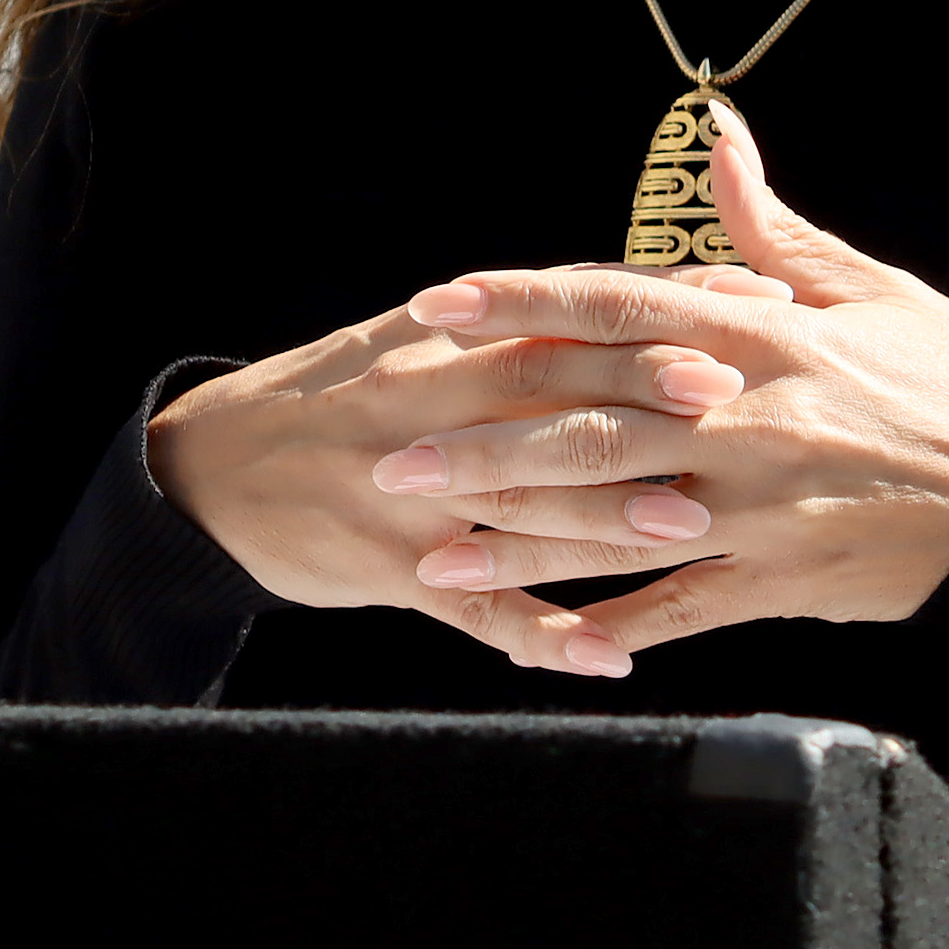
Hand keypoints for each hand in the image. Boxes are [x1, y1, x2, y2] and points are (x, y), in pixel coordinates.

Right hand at [147, 290, 747, 674]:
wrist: (209, 468)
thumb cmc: (337, 397)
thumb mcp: (411, 341)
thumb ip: (516, 322)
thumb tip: (631, 290)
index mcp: (444, 340)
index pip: (565, 311)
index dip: (656, 304)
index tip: (739, 303)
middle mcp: (426, 402)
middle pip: (544, 388)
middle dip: (639, 387)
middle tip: (728, 392)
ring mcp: (407, 491)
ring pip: (517, 500)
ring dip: (605, 512)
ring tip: (692, 523)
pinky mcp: (388, 569)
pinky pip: (474, 610)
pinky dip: (541, 633)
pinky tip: (608, 658)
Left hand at [397, 98, 948, 667]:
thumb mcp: (867, 287)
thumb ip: (770, 226)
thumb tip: (716, 132)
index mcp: (761, 335)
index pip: (615, 304)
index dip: (518, 302)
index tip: (436, 303)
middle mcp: (747, 417)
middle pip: (589, 423)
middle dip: (482, 441)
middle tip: (392, 452)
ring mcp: (758, 506)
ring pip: (613, 524)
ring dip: (513, 540)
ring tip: (428, 553)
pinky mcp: (780, 579)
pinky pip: (676, 605)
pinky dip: (607, 623)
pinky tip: (539, 634)